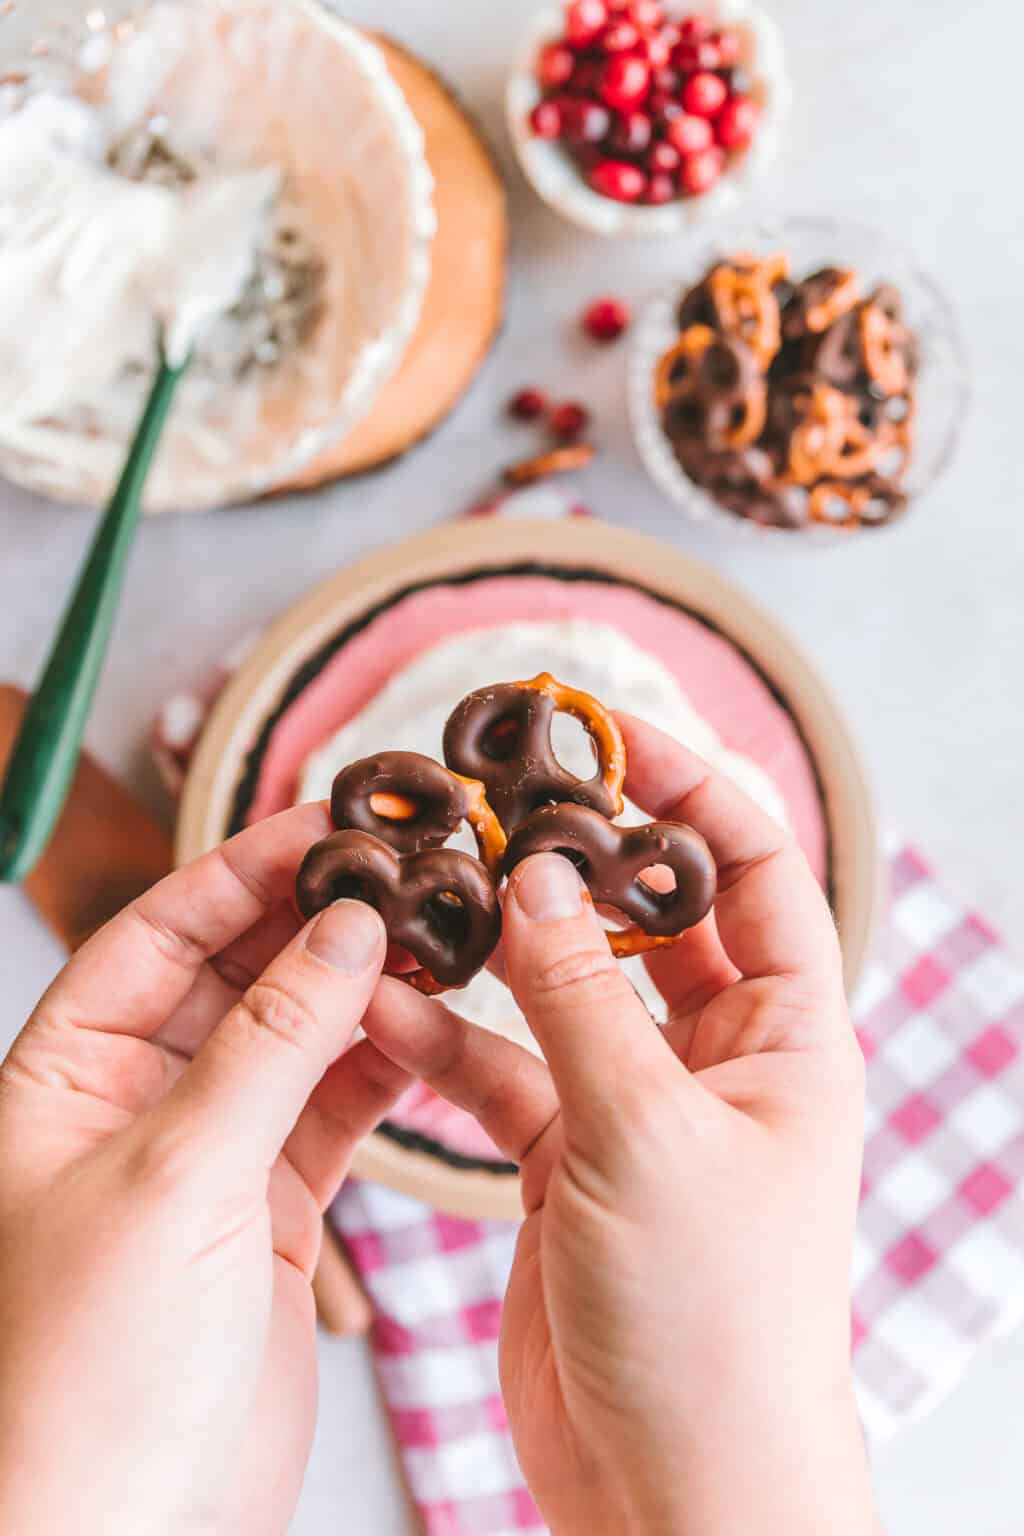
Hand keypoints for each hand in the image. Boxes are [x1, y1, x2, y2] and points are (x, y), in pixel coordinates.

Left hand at [0, 805, 409, 1535]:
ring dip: (358, 990)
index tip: (325, 826)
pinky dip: (379, 1067)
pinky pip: (329, 1110)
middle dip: (313, 923)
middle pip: (233, 975)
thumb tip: (344, 928)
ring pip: (293, 1039)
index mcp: (64, 1077)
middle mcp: (132, 1105)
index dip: (239, 872)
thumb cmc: (88, 1371)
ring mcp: (208, 1158)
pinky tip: (426, 1027)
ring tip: (433, 937)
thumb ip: (270, 1043)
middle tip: (402, 871)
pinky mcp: (270, 1213)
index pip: (155, 936)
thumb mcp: (178, 1175)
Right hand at [363, 716, 878, 1535]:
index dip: (685, 784)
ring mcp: (636, 1102)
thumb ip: (579, 999)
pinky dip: (447, 1036)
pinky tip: (387, 1006)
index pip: (747, 863)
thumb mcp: (644, 1133)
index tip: (600, 730)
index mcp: (782, 1032)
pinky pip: (502, 1066)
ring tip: (425, 885)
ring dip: (497, 941)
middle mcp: (716, 1054)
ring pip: (561, 985)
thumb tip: (536, 877)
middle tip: (493, 793)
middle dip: (575, 851)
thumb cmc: (713, 1319)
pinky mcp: (567, 1155)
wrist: (674, 1487)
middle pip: (646, 912)